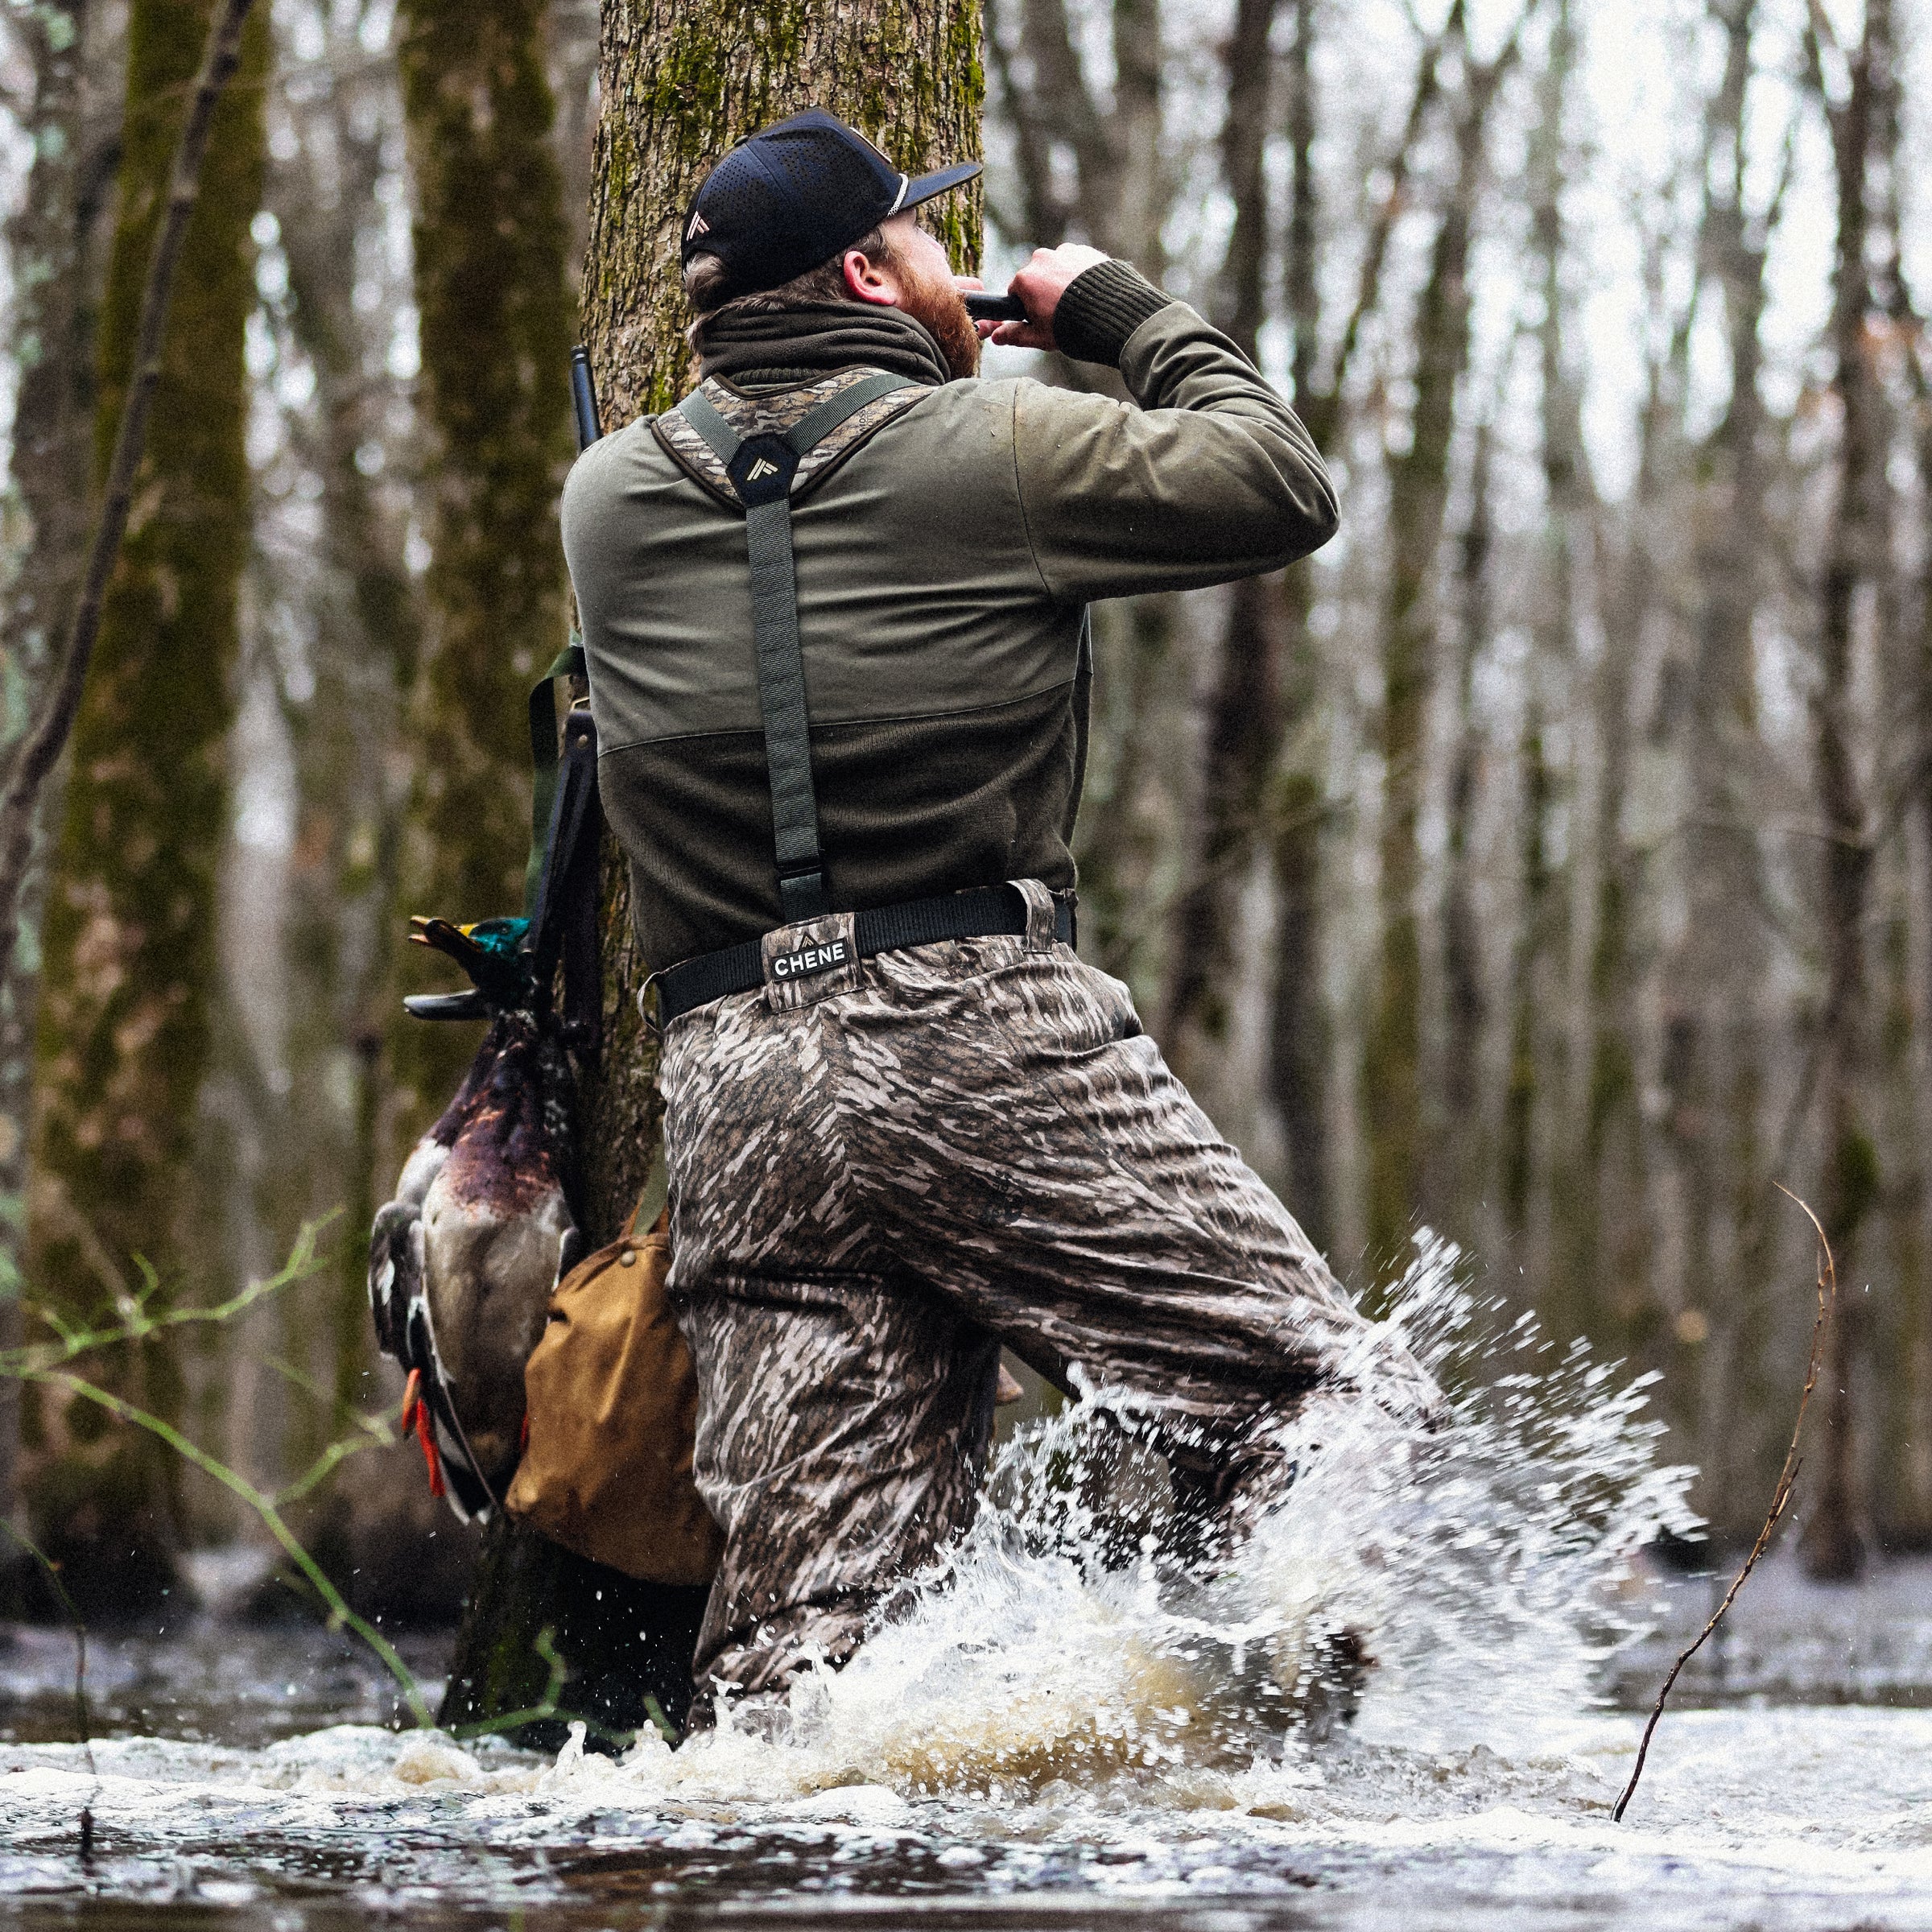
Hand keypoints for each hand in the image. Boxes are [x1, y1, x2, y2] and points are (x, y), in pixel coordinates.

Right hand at [980, 244, 1109, 351]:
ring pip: (1057, 268)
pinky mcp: (1085, 250)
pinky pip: (1077, 263)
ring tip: (1079, 302)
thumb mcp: (1039, 336)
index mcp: (1025, 279)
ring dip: (1063, 282)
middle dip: (1044, 292)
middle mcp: (1041, 259)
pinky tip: (1090, 292)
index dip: (1026, 306)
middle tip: (1062, 312)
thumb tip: (996, 337)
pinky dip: (1080, 275)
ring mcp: (1064, 252)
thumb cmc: (1070, 327)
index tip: (1039, 317)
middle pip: (1037, 277)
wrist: (1110, 312)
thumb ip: (1015, 335)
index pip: (1016, 291)